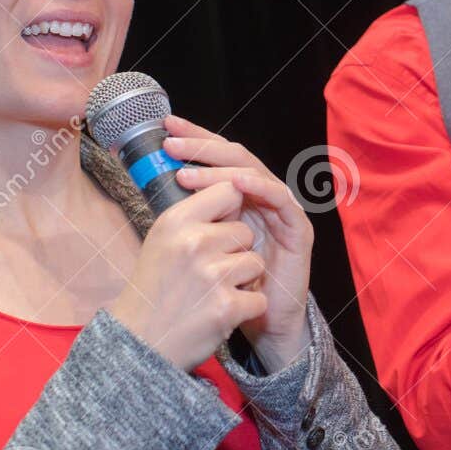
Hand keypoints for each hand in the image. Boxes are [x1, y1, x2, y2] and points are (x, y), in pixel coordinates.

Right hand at [107, 179, 267, 370]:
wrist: (139, 343)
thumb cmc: (155, 289)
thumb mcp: (163, 240)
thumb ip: (196, 216)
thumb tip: (234, 189)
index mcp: (176, 221)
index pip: (229, 191)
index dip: (230, 211)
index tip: (219, 228)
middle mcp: (194, 242)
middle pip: (245, 232)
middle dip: (234, 252)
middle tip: (206, 274)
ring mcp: (212, 275)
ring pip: (256, 263)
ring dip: (242, 281)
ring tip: (211, 293)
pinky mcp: (227, 306)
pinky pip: (259, 297)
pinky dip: (245, 309)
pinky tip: (219, 313)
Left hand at [162, 115, 314, 372]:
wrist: (262, 321)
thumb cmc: (229, 284)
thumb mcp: (203, 243)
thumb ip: (191, 214)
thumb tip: (153, 184)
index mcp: (240, 195)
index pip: (217, 158)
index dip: (195, 140)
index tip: (165, 128)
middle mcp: (262, 195)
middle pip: (235, 158)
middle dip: (203, 147)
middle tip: (172, 143)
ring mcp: (281, 209)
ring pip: (253, 174)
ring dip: (220, 170)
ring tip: (188, 173)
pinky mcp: (297, 227)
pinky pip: (280, 198)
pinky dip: (258, 187)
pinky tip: (237, 183)